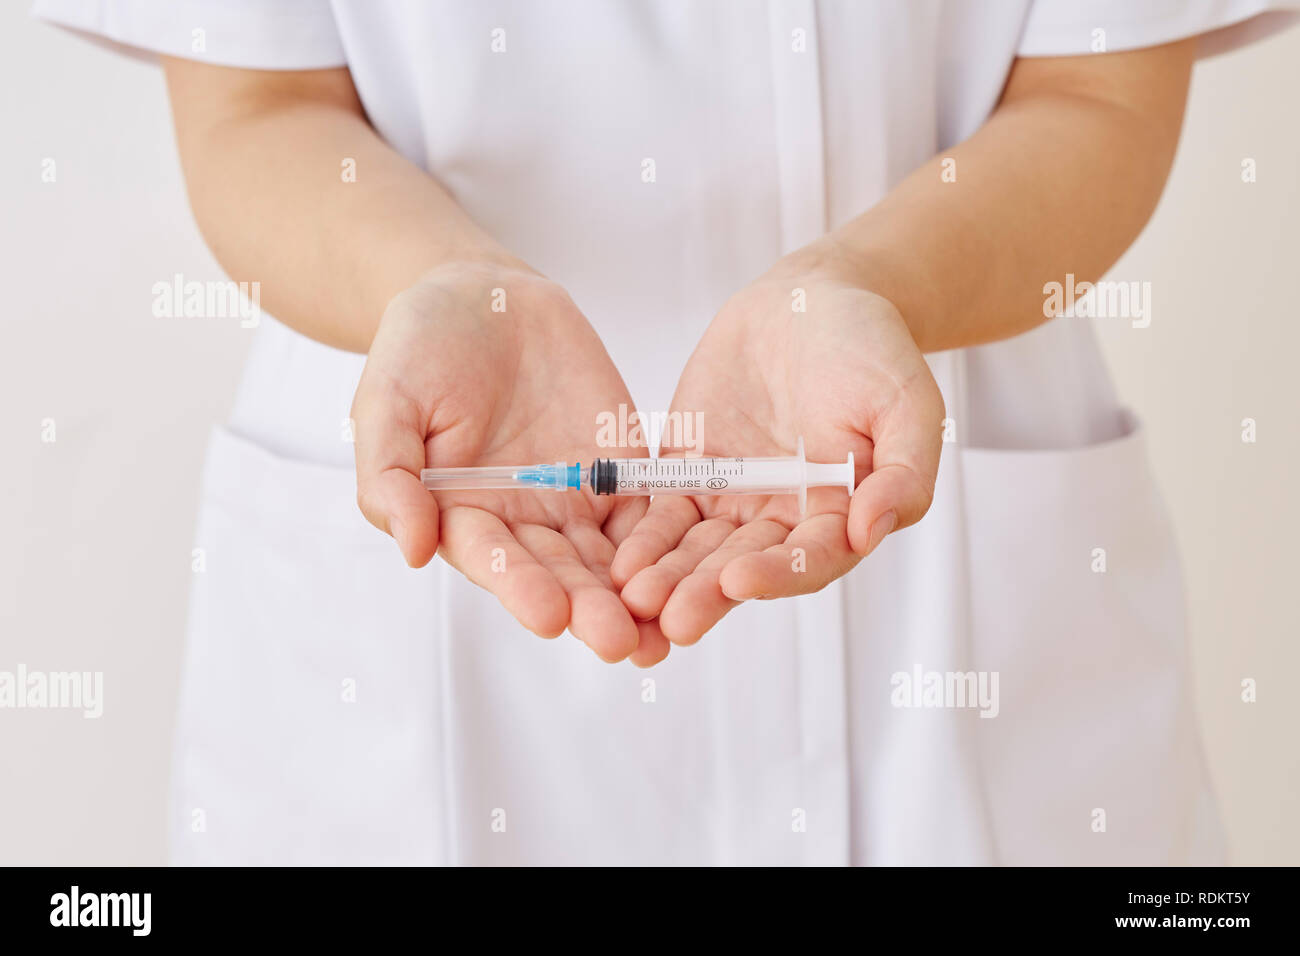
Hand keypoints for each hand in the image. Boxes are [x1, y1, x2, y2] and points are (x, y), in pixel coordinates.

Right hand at [351, 262, 663, 664]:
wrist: (481, 298)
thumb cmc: (417, 349)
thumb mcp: (385, 403)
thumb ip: (392, 474)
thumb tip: (411, 548)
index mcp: (462, 515)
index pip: (494, 560)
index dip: (521, 588)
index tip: (550, 617)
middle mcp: (521, 520)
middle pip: (560, 573)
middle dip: (590, 609)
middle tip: (622, 644)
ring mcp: (573, 497)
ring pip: (610, 557)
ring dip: (636, 596)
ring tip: (664, 634)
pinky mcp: (618, 468)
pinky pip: (649, 507)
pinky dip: (670, 540)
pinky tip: (695, 570)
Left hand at [610, 264, 943, 646]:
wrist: (811, 300)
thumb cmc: (871, 349)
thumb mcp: (908, 403)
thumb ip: (903, 471)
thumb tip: (871, 528)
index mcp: (841, 513)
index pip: (810, 560)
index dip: (778, 573)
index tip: (741, 580)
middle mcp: (783, 518)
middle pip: (744, 566)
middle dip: (708, 593)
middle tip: (673, 620)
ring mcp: (733, 499)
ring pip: (698, 550)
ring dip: (669, 578)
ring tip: (636, 599)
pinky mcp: (689, 474)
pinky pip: (662, 513)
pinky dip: (643, 538)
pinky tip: (620, 562)